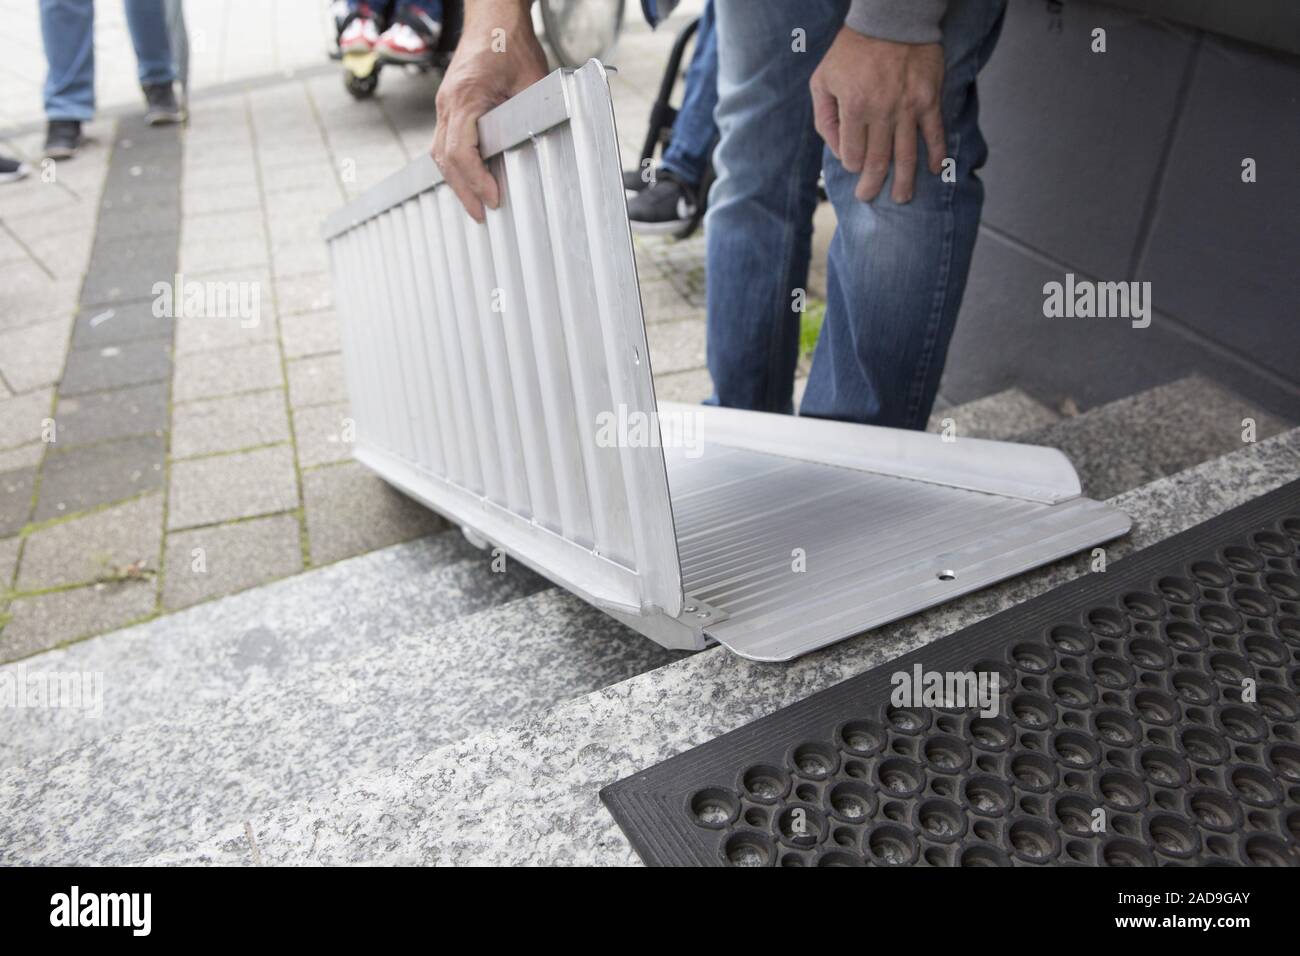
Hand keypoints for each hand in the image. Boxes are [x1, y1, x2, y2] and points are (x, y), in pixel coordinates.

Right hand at [432, 0, 547, 220]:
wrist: (493, 17)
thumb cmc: (510, 43)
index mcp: (465, 97)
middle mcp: (448, 102)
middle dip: (463, 191)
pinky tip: (469, 180)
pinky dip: (455, 165)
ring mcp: (445, 104)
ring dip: (456, 182)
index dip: (475, 180)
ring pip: (440, 152)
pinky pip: (444, 141)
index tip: (493, 199)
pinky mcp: (449, 105)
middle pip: (444, 158)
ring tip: (475, 205)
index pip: (460, 150)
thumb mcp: (532, 80)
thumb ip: (534, 114)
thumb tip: (543, 146)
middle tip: (482, 215)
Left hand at [810, 27, 944, 203]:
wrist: (891, 19)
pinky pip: (934, 133)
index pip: (852, 156)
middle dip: (872, 186)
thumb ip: (824, 119)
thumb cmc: (851, 50)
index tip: (852, 164)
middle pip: (877, 163)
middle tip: (869, 198)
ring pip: (906, 156)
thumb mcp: (823, 81)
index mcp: (854, 108)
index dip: (851, 166)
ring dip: (904, 182)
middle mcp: (882, 112)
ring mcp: (908, 108)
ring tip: (902, 199)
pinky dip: (936, 154)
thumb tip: (837, 152)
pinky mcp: (929, 100)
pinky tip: (934, 170)